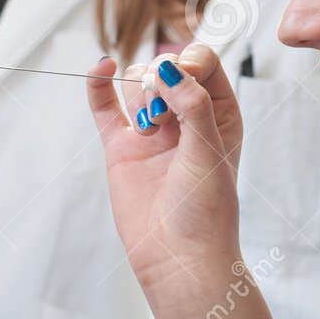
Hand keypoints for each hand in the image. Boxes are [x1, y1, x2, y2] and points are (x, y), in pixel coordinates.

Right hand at [85, 44, 243, 290]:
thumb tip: (168, 68)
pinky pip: (106, 106)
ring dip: (140, 94)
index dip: (188, 62)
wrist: (177, 256)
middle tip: (162, 116)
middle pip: (165, 68)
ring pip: (137, 84)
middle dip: (160, 81)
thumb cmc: (205, 211)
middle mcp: (185, 117)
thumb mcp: (209, 151)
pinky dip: (100, 85)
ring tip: (150, 129)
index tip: (180, 81)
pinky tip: (102, 68)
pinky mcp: (121, 147)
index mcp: (218, 113)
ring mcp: (151, 131)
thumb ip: (192, 105)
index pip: (201, 63)